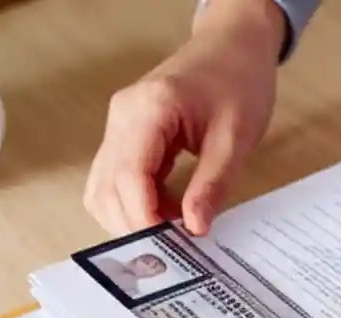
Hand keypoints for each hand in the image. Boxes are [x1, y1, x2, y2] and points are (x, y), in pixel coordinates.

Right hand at [84, 0, 284, 235]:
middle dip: (135, 225)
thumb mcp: (236, 137)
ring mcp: (118, 125)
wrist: (232, 46)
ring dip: (132, 217)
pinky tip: (168, 210)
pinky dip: (135, 202)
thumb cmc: (238, 81)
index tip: (171, 248)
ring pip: (103, 189)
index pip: (129, 176)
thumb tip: (194, 227)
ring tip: (174, 228)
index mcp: (149, 109)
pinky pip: (115, 179)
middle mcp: (122, 117)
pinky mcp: (124, 135)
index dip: (144, 219)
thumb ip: (213, 184)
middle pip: (107, 189)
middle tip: (175, 248)